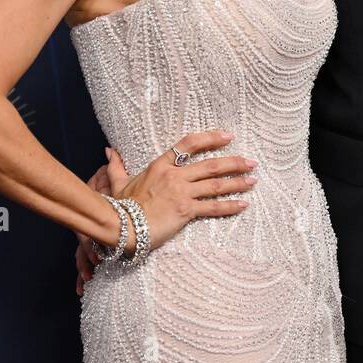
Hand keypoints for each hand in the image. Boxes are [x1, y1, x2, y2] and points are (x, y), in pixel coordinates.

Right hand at [74, 132, 256, 290]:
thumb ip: (116, 166)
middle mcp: (175, 176)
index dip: (211, 138)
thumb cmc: (120, 206)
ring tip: (253, 181)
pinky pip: (212, 207)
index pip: (189, 144)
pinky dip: (229, 206)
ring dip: (237, 182)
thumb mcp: (119, 182)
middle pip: (211, 165)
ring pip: (216, 185)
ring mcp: (182, 193)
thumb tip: (109, 151)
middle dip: (234, 162)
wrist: (122, 226)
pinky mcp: (185, 211)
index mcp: (161, 165)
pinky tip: (243, 204)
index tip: (228, 136)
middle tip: (251, 162)